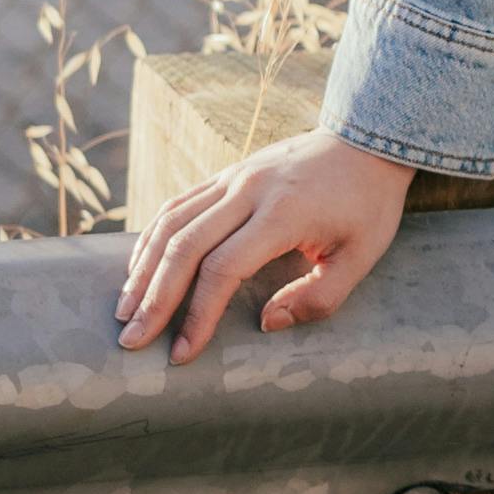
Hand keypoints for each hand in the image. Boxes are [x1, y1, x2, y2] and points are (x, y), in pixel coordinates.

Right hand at [114, 130, 411, 360]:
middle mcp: (248, 191)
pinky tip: (140, 268)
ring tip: (125, 310)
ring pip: (171, 222)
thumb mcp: (362, 256)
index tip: (183, 353)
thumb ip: (318, 297)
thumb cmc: (368, 204)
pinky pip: (178, 205)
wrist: (367, 139)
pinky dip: (153, 238)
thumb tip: (266, 324)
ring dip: (142, 268)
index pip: (222, 269)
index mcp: (282, 214)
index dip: (197, 315)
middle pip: (183, 246)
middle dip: (154, 299)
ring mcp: (233, 177)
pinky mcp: (226, 173)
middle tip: (131, 341)